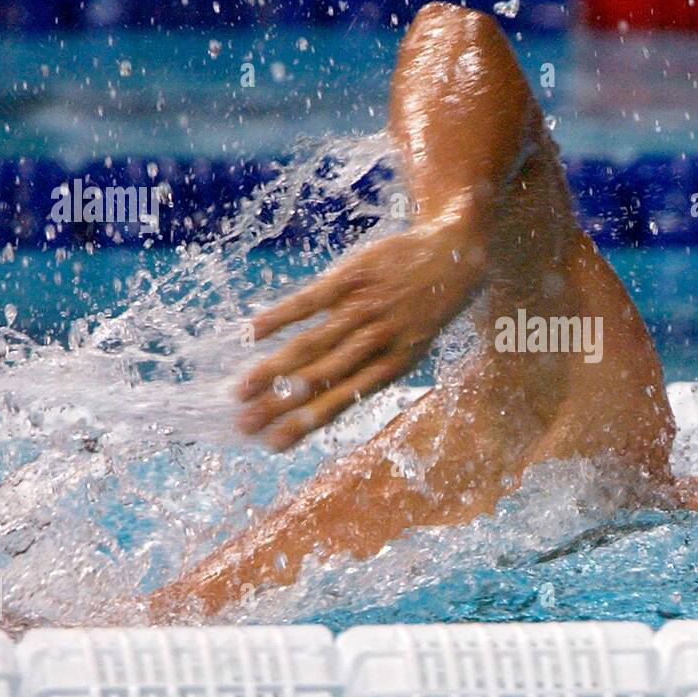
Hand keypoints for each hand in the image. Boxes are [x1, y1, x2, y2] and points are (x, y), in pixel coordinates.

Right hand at [235, 222, 485, 450]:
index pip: (342, 401)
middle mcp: (377, 340)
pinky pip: (311, 300)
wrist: (456, 252)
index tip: (273, 444)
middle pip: (319, 378)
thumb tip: (329, 393)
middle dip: (279, 405)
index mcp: (393, 364)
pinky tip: (251, 332)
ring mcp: (364, 307)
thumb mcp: (410, 345)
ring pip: (312, 344)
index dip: (306, 423)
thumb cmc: (425, 307)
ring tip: (241, 389)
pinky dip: (280, 316)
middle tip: (243, 425)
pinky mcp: (353, 276)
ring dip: (272, 369)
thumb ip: (371, 368)